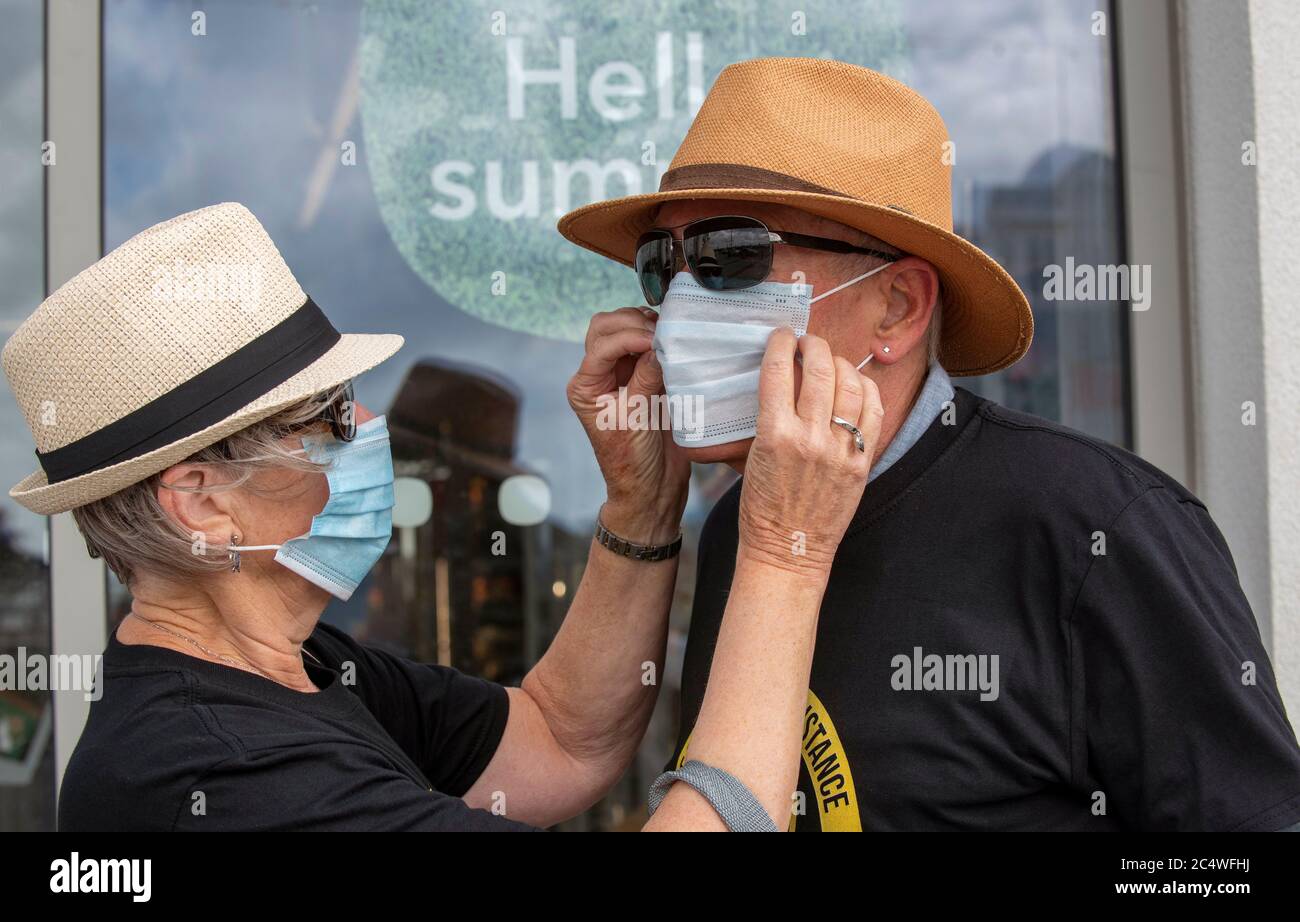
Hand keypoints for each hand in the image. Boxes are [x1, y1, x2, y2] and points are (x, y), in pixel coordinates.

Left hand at [567, 307, 689, 543]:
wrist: (651, 490)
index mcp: (586, 387)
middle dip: (633, 323)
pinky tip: (676, 345)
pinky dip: (660, 339)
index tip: (655, 342)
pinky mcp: (645, 378)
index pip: (602, 344)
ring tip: (670, 337)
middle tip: (662, 334)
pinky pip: (649, 346)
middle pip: (606, 327)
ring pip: (626, 330)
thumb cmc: (634, 463)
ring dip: (646, 327)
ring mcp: (622, 375)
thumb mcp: (636, 418)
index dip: (629, 336)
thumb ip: (646, 377)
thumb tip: (660, 343)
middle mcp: (600, 376)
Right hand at [737, 328, 882, 577]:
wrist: (788, 550)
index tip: (781, 335)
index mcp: (774, 434)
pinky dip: (866, 389)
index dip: (780, 343)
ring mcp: (840, 450)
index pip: (779, 370)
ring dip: (839, 362)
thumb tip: (777, 384)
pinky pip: (874, 411)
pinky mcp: (862, 462)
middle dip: (813, 345)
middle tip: (807, 342)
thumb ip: (767, 420)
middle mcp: (810, 437)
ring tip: (831, 360)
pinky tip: (856, 384)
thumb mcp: (750, 457)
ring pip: (850, 384)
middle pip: (819, 369)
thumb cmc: (761, 508)